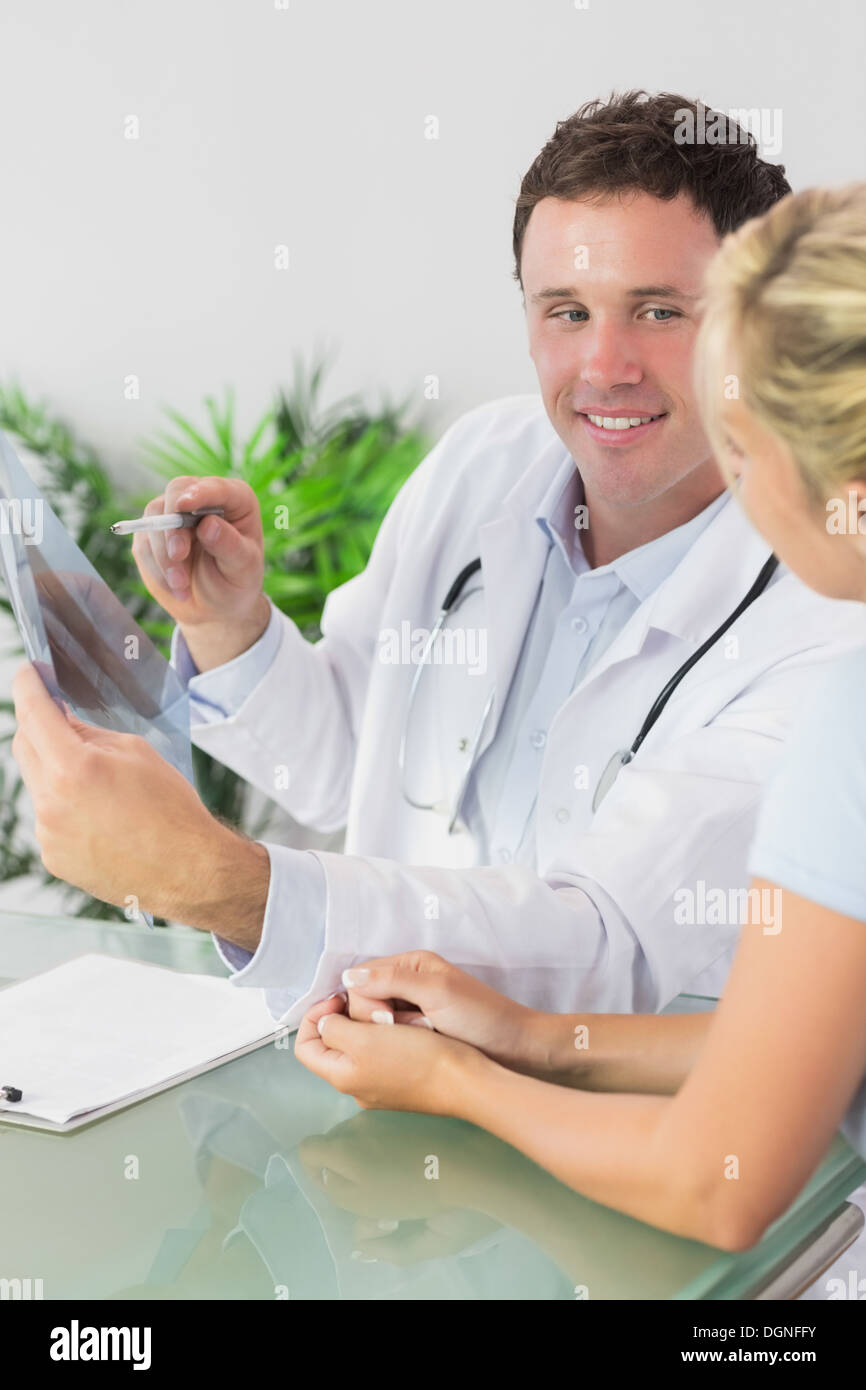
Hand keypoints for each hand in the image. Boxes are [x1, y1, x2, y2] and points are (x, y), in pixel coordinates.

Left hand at [11, 663, 268, 934]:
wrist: (188, 870)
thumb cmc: (171, 809)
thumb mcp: (135, 751)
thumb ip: (89, 734)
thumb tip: (60, 721)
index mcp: (73, 768)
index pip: (34, 714)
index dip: (27, 686)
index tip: (27, 673)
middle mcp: (51, 803)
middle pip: (24, 746)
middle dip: (38, 726)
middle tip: (59, 717)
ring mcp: (48, 834)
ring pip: (36, 783)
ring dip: (54, 770)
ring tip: (97, 782)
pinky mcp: (52, 857)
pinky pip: (47, 817)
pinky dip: (63, 805)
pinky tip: (98, 814)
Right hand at [131, 475, 269, 667]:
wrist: (215, 607)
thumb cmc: (236, 581)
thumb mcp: (242, 568)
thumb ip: (229, 545)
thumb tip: (208, 525)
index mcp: (234, 499)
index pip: (214, 487)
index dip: (198, 493)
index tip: (183, 505)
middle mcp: (202, 499)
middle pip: (176, 493)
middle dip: (173, 525)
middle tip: (178, 555)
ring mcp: (174, 514)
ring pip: (155, 518)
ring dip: (164, 555)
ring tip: (181, 585)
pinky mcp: (153, 534)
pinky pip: (144, 544)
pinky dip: (157, 569)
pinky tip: (176, 587)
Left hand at [294, 993, 489, 1115]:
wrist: (465, 1080)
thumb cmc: (417, 1058)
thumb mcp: (365, 1037)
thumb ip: (334, 1028)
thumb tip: (324, 1023)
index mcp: (342, 1076)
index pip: (305, 1045)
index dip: (315, 1015)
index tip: (340, 998)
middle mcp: (357, 1085)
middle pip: (334, 1043)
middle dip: (349, 1016)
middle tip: (370, 1001)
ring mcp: (381, 1085)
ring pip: (361, 1044)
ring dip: (372, 1022)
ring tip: (392, 1012)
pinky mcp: (403, 1080)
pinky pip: (385, 1051)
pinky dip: (390, 1033)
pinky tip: (408, 1024)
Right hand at [338, 949, 543, 1073]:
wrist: (515, 1048)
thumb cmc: (481, 1016)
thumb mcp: (437, 992)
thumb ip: (393, 980)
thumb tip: (348, 976)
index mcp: (409, 964)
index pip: (360, 979)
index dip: (366, 1003)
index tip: (388, 1020)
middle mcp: (405, 982)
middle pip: (363, 1001)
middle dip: (382, 1020)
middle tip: (416, 1028)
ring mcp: (410, 1007)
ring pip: (374, 1023)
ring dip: (394, 1034)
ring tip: (424, 1037)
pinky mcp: (415, 1031)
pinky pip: (389, 1037)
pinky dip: (401, 1044)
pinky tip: (420, 1047)